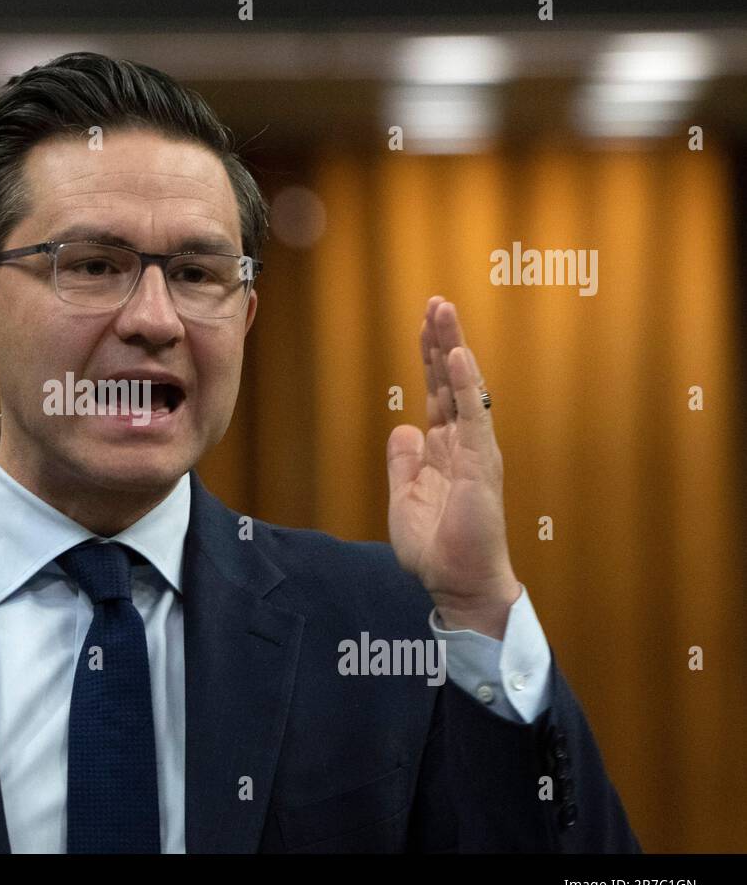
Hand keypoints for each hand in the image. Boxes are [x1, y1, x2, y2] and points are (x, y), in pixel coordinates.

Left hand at [386, 297, 520, 639]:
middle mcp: (463, 443)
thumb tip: (402, 429)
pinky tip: (457, 356)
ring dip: (453, 348)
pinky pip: (473, 417)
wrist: (458, 583)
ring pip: (464, 388)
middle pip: (450, 380)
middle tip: (436, 301)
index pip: (436, 393)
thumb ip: (404, 463)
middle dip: (442, 340)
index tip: (424, 324)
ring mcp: (475, 450)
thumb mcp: (405, 498)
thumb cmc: (437, 548)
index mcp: (444, 449)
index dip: (429, 358)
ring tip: (445, 311)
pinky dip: (464, 385)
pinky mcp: (481, 464)